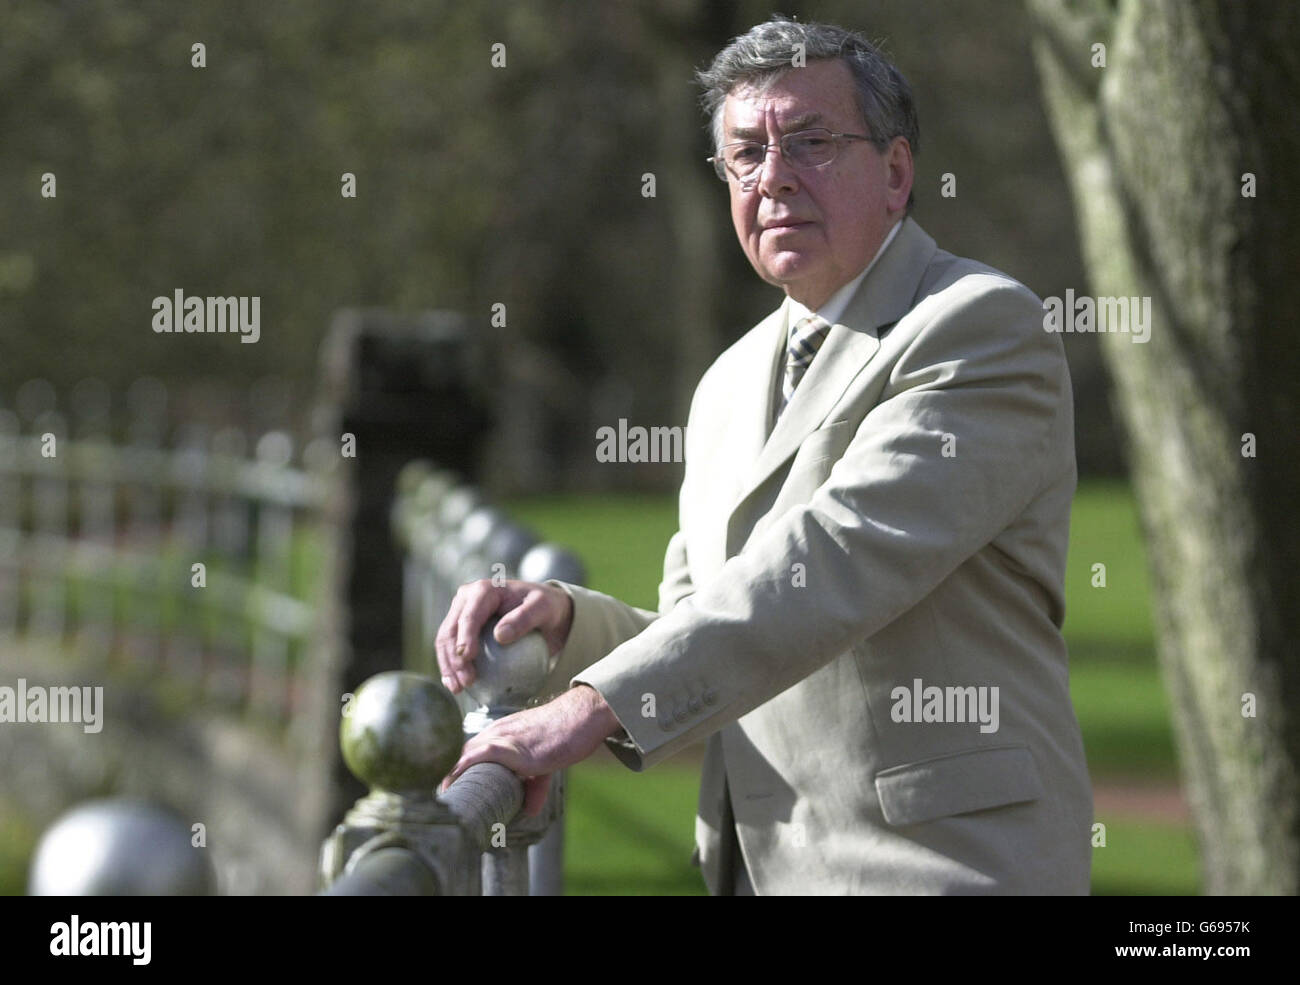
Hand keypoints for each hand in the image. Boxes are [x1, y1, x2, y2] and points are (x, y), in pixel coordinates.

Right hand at [435, 579, 573, 693]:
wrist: (542, 611)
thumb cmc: (545, 607)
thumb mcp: (543, 609)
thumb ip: (524, 618)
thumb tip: (500, 636)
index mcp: (483, 590)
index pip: (468, 616)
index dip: (465, 638)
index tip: (469, 659)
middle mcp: (466, 599)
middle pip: (450, 630)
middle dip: (453, 658)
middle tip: (465, 682)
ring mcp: (461, 614)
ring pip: (445, 642)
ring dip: (448, 667)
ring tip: (458, 688)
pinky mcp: (461, 629)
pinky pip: (451, 650)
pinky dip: (451, 669)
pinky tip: (455, 686)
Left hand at [442, 685, 622, 815]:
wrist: (584, 714)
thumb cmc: (567, 733)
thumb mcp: (546, 764)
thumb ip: (534, 786)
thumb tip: (529, 811)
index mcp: (501, 733)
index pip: (467, 751)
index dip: (452, 770)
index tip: (443, 789)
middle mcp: (496, 732)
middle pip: (458, 753)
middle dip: (444, 776)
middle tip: (435, 799)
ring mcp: (503, 737)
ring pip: (464, 754)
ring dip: (448, 776)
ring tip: (437, 798)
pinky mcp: (513, 747)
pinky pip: (479, 755)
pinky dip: (462, 768)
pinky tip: (450, 782)